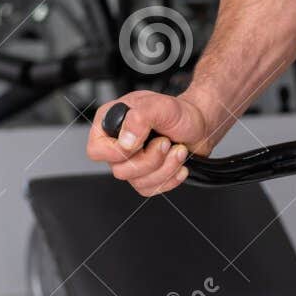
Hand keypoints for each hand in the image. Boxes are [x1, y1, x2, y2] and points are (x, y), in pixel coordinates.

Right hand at [85, 88, 225, 196]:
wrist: (199, 125)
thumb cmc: (179, 113)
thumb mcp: (160, 106)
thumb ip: (139, 118)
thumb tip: (125, 141)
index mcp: (110, 123)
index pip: (96, 150)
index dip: (117, 152)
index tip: (140, 142)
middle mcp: (118, 144)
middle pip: (120, 171)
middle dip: (150, 159)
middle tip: (165, 142)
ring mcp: (131, 162)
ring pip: (137, 182)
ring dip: (165, 167)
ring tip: (176, 149)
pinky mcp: (145, 176)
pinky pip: (150, 189)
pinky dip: (170, 178)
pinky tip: (177, 163)